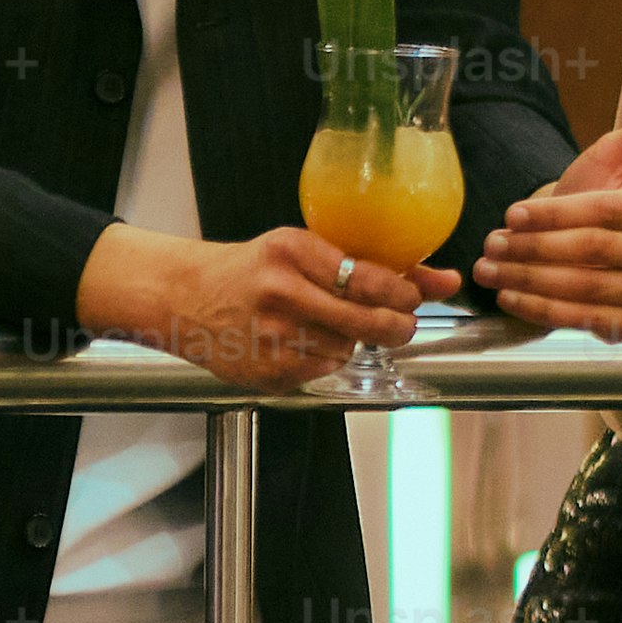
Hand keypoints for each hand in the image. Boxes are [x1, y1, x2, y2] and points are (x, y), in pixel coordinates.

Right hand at [82, 222, 443, 390]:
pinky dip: (324, 360)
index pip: (367, 279)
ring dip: (351, 341)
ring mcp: (274, 338)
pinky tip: (302, 343)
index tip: (416, 296)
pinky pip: (322, 370)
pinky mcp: (269, 372)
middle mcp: (282, 294)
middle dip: (397, 327)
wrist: (186, 299)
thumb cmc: (250, 270)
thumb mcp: (296, 249)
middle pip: (366, 322)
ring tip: (325, 325)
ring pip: (346, 349)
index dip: (404, 293)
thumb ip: (356, 263)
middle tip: (402, 324)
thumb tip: (435, 281)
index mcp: (292, 253)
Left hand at [466, 76, 621, 337]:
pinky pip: (585, 319)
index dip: (557, 214)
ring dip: (531, 280)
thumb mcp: (618, 155)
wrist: (595, 241)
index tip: (511, 213)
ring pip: (587, 288)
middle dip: (536, 248)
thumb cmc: (602, 193)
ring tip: (490, 268)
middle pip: (596, 252)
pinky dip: (542, 310)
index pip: (609, 212)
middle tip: (492, 243)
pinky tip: (509, 297)